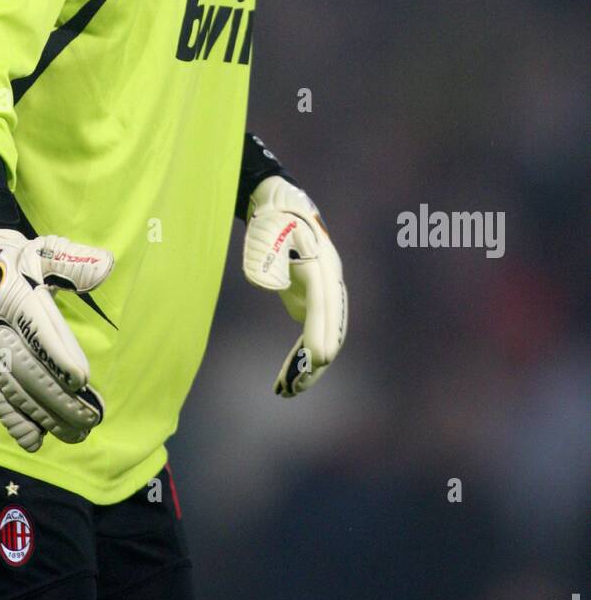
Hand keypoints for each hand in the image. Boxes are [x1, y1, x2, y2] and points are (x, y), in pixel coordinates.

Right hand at [0, 227, 113, 450]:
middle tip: (93, 418)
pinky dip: (13, 420)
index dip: (58, 355)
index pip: (37, 329)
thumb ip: (74, 261)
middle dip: (60, 398)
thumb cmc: (18, 259)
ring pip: (15, 389)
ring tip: (77, 434)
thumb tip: (106, 265)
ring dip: (45, 415)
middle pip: (28, 368)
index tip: (82, 379)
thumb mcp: (45, 250)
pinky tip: (35, 441)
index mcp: (15, 296)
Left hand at [242, 176, 346, 395]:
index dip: (320, 332)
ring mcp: (326, 295)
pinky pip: (314, 336)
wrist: (283, 208)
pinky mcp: (316, 302)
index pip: (324, 305)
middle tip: (291, 388)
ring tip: (286, 391)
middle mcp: (330, 283)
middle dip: (314, 360)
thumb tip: (272, 286)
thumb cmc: (273, 220)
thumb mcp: (267, 230)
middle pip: (331, 329)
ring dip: (309, 366)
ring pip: (326, 338)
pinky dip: (303, 358)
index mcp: (321, 265)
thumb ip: (268, 255)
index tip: (317, 359)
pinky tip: (287, 379)